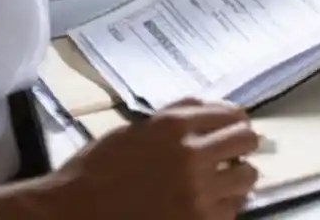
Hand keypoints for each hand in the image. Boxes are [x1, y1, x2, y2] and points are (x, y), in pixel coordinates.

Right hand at [0, 99, 258, 219]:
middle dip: (240, 145)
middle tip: (230, 155)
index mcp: (174, 125)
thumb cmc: (96, 171)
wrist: (72, 213)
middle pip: (245, 140)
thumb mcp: (133, 131)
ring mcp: (198, 192)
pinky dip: (223, 207)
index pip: (230, 113)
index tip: (232, 129)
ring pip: (247, 176)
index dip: (234, 122)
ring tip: (221, 182)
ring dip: (237, 177)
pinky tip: (206, 206)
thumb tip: (207, 109)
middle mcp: (192, 154)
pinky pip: (232, 210)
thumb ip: (173, 117)